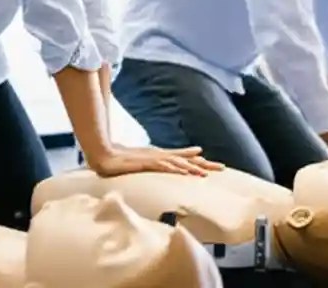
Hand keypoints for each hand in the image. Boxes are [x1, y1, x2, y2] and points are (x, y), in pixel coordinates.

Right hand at [88, 145, 224, 176]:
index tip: (216, 166)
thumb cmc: (122, 162)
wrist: (105, 156)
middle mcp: (160, 155)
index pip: (185, 159)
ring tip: (205, 173)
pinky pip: (163, 165)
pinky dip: (174, 167)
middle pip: (187, 159)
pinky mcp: (145, 162)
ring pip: (178, 162)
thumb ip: (153, 166)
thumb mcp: (141, 165)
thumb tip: (165, 169)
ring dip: (192, 167)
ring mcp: (154, 158)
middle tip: (222, 168)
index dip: (200, 162)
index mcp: (161, 157)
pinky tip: (183, 170)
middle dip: (205, 163)